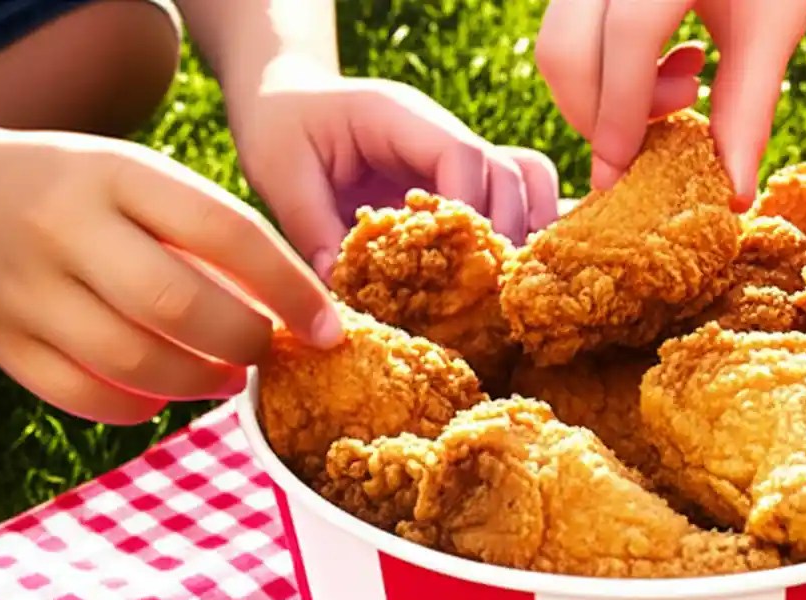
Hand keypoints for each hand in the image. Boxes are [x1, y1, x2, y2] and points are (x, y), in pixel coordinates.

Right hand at [0, 119, 339, 424]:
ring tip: (227, 378)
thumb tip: (299, 308)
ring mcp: (27, 287)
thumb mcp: (140, 180)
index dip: (289, 287)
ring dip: (199, 383)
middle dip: (245, 342)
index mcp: (118, 173)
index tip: (328, 327)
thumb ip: (210, 233)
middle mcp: (67, 226)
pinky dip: (135, 408)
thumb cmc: (82, 193)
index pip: (226, 231)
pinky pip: (82, 395)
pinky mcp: (1, 339)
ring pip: (132, 362)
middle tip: (269, 354)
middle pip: (178, 305)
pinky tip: (162, 397)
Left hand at [226, 61, 560, 277]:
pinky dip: (520, 229)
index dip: (466, 212)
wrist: (284, 100)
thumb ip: (309, 225)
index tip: (451, 265)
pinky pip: (513, 195)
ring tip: (503, 286)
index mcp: (401, 116)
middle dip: (502, 234)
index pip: (462, 155)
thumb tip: (337, 287)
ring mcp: (456, 154)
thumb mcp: (279, 171)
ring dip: (524, 230)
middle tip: (480, 292)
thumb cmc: (279, 126)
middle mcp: (442, 132)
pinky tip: (502, 276)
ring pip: (527, 179)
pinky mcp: (457, 181)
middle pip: (508, 172)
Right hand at [536, 0, 805, 206]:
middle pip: (567, 48)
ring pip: (556, 43)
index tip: (619, 172)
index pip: (627, 37)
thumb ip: (748, 108)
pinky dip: (602, 69)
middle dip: (598, 116)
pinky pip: (567, 31)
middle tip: (661, 129)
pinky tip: (663, 61)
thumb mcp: (774, 24)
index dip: (623, 111)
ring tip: (682, 84)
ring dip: (602, 95)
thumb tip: (733, 194)